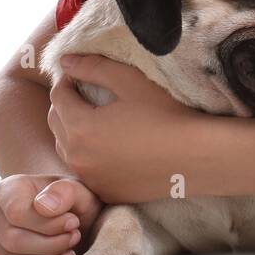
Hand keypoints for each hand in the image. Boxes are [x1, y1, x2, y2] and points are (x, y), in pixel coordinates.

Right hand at [0, 174, 101, 254]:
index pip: (16, 213)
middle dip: (50, 244)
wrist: (64, 214)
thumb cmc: (68, 201)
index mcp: (7, 189)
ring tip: (69, 250)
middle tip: (75, 237)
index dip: (48, 224)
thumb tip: (45, 206)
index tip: (74, 222)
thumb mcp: (77, 190)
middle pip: (12, 239)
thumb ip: (65, 192)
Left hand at [47, 54, 198, 202]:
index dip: (67, 80)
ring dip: (74, 131)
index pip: (58, 96)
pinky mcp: (106, 192)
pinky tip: (110, 146)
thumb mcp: (131, 82)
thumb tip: (66, 62)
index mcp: (81, 127)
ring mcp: (92, 178)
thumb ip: (94, 68)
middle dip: (66, 104)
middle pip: (56, 122)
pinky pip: (86, 170)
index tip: (81, 74)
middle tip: (87, 93)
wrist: (198, 157)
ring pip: (67, 148)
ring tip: (96, 119)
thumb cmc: (167, 114)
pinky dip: (89, 156)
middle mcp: (78, 157)